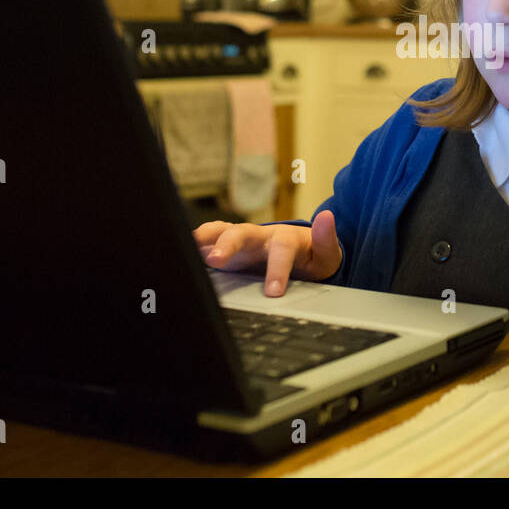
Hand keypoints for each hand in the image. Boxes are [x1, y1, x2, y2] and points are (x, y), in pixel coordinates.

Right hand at [192, 210, 342, 296]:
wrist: (297, 254)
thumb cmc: (310, 256)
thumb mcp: (325, 253)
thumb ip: (326, 239)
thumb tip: (328, 216)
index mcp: (284, 238)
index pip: (280, 250)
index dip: (276, 270)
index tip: (273, 292)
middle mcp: (259, 235)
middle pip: (242, 233)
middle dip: (229, 244)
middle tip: (216, 260)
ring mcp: (240, 239)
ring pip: (220, 231)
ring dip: (205, 238)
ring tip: (190, 249)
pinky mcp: (226, 247)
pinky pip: (208, 240)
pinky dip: (195, 244)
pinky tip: (181, 253)